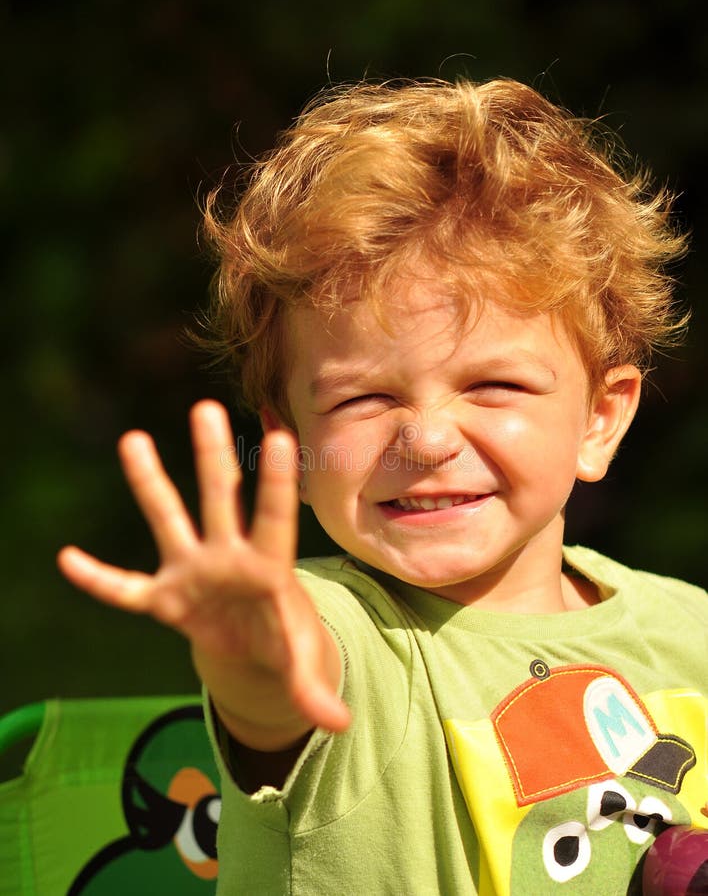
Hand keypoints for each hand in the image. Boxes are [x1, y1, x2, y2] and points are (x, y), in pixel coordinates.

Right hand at [58, 400, 349, 745]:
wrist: (255, 646)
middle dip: (213, 457)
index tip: (278, 436)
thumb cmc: (284, 641)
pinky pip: (125, 589)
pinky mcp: (165, 597)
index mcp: (269, 568)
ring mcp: (193, 572)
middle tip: (206, 408)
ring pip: (169, 519)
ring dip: (150, 483)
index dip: (276, 483)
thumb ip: (315, 691)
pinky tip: (68, 560)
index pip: (275, 519)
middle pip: (221, 499)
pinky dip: (98, 579)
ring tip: (133, 439)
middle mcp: (228, 557)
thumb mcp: (300, 667)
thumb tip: (341, 725)